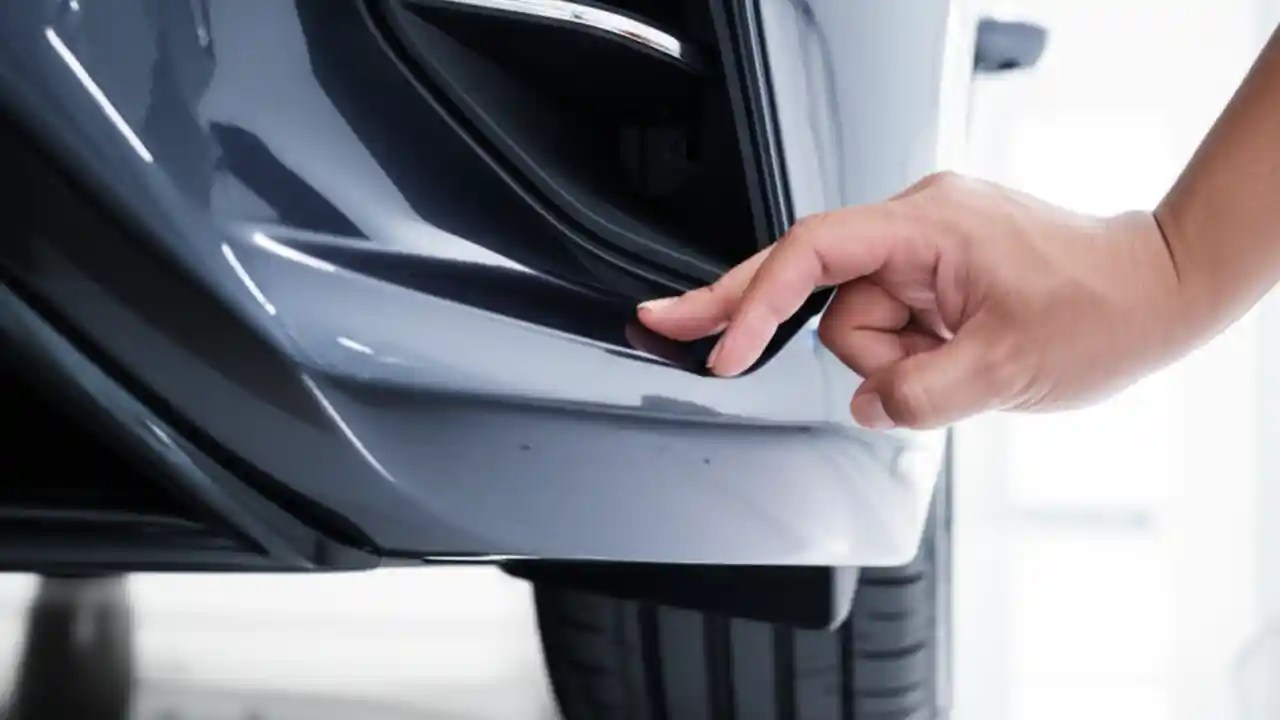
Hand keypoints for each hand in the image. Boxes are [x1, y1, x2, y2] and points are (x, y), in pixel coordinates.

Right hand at [637, 172, 1185, 428]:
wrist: (1155, 292)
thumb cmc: (1101, 308)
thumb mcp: (1008, 368)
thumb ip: (920, 393)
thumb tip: (868, 406)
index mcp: (926, 228)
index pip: (812, 255)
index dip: (754, 304)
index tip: (722, 354)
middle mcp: (915, 228)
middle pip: (807, 273)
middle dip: (743, 308)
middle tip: (665, 324)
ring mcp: (921, 251)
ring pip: (855, 323)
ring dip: (890, 361)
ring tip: (957, 364)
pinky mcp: (931, 275)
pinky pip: (884, 321)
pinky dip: (901, 354)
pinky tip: (946, 359)